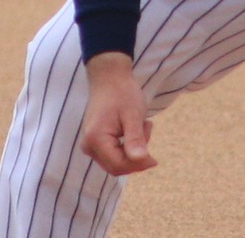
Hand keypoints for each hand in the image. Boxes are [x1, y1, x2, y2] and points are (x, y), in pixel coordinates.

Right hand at [79, 52, 157, 176]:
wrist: (109, 77)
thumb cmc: (122, 93)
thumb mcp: (133, 115)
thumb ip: (135, 139)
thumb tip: (141, 160)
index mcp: (95, 139)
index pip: (118, 166)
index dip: (138, 165)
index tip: (155, 158)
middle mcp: (88, 146)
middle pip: (116, 167)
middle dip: (136, 157)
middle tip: (147, 130)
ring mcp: (90, 145)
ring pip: (116, 162)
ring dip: (133, 150)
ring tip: (141, 125)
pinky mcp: (95, 143)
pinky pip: (114, 154)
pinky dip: (128, 146)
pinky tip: (135, 128)